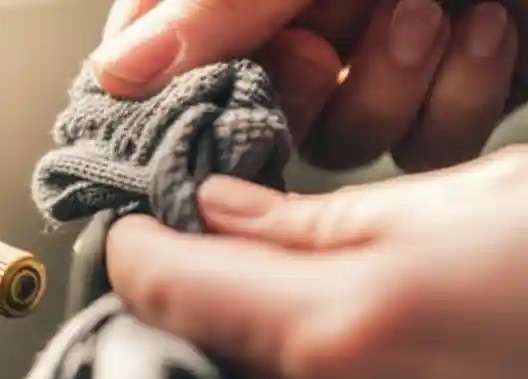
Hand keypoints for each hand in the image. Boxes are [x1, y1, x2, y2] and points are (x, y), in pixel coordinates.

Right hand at [93, 0, 521, 171]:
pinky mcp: (450, 86)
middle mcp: (302, 17)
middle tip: (329, 46)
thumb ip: (212, 8)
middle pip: (256, 119)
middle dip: (306, 89)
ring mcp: (375, 55)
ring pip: (349, 142)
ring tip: (432, 5)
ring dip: (395, 82)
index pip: (164, 55)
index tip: (212, 86)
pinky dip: (462, 89)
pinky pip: (431, 141)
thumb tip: (113, 77)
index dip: (180, 92)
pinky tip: (488, 25)